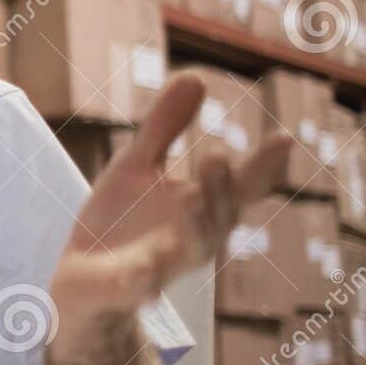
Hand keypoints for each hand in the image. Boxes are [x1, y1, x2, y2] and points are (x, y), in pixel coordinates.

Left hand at [48, 73, 291, 364]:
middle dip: (221, 187)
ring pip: (188, 250)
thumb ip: (164, 126)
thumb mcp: (136, 164)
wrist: (81, 277)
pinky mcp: (125, 290)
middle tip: (217, 155)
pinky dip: (142, 280)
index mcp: (199, 206)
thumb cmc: (120, 218)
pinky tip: (143, 272)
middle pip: (219, 214)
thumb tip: (195, 74)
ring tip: (189, 193)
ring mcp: (161, 267)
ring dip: (193, 223)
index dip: (262, 165)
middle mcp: (191, 238)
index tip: (284, 138)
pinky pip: (138, 288)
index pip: (238, 185)